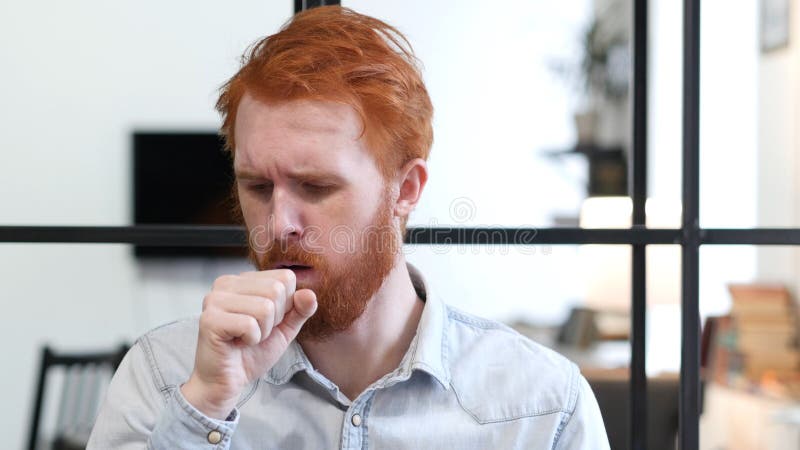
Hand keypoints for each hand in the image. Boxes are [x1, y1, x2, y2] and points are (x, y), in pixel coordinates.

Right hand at [180, 269, 316, 418]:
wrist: (227, 381)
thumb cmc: (252, 352)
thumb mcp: (284, 329)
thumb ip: (300, 310)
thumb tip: (309, 294)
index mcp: (244, 280)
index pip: (285, 278)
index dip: (286, 305)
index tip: (266, 322)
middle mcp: (226, 283)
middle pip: (276, 290)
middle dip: (274, 320)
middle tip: (255, 332)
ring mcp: (215, 299)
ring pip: (265, 307)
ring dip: (263, 331)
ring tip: (245, 338)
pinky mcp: (210, 319)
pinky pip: (249, 324)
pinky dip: (251, 339)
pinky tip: (236, 343)